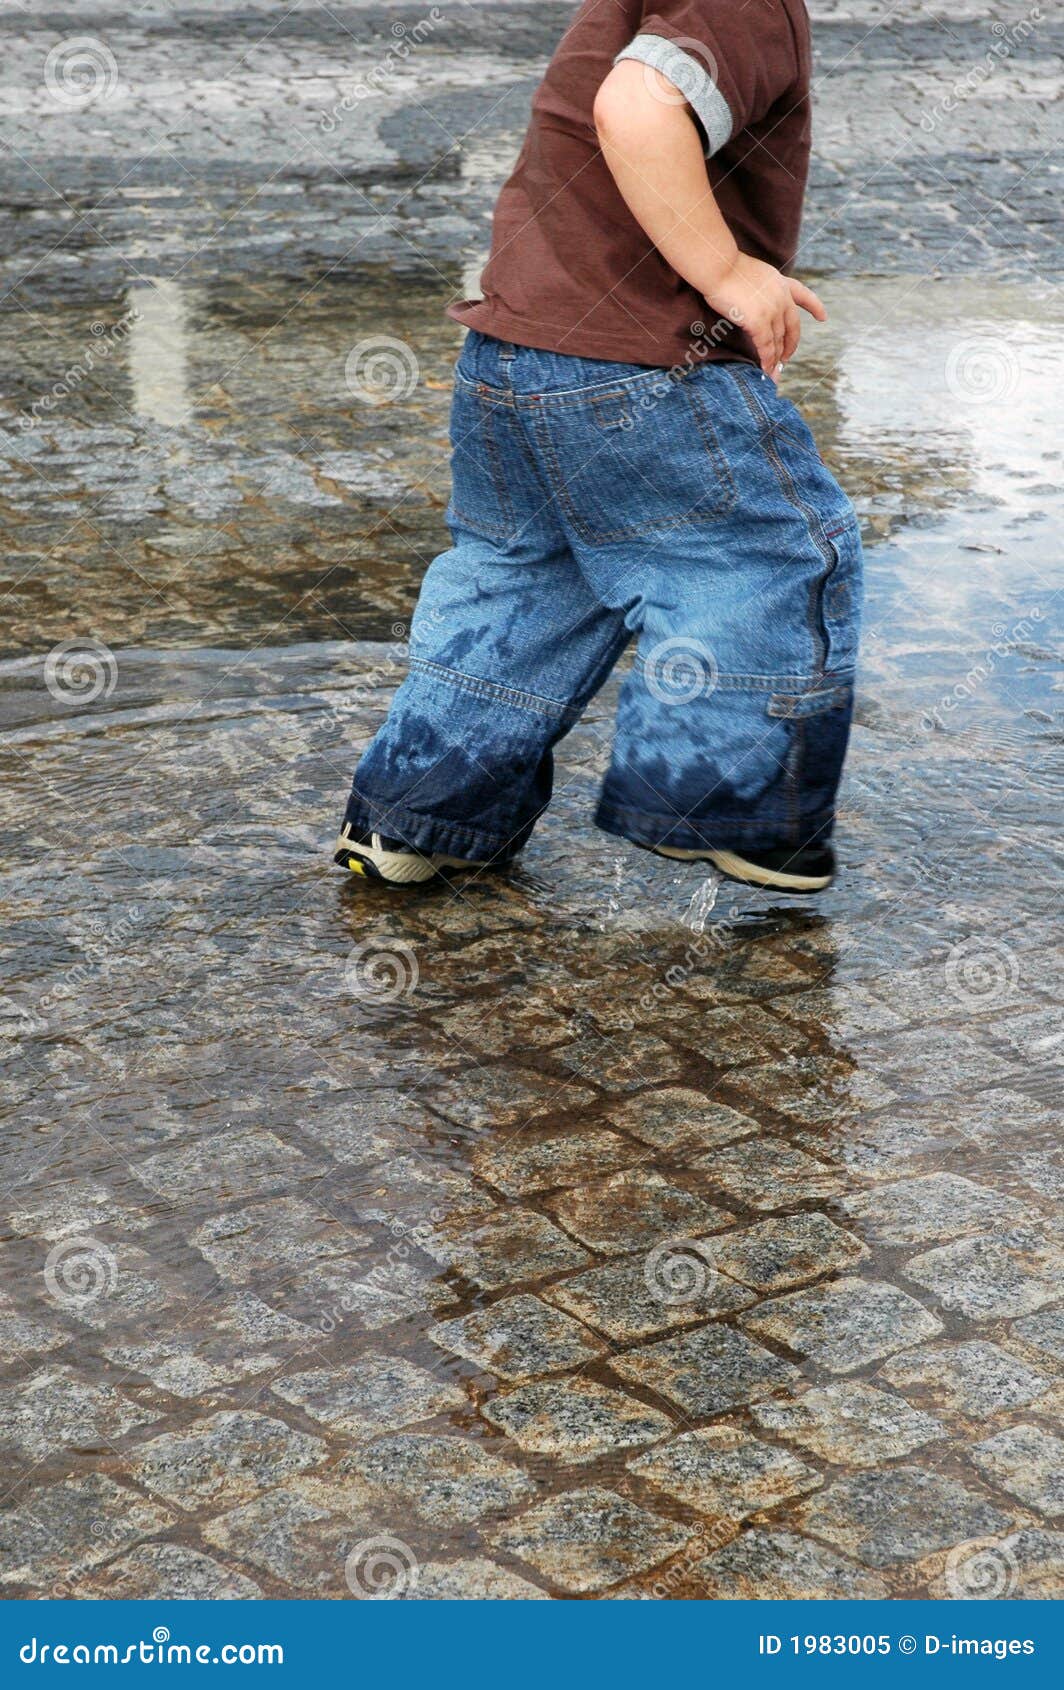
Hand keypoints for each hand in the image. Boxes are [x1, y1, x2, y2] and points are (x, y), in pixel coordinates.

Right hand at [699, 253, 825, 377]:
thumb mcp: (753, 274)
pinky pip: (766, 346)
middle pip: (792, 327)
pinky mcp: (759, 322)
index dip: (815, 307)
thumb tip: (756, 302)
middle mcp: (781, 297)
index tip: (823, 317)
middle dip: (790, 345)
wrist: (718, 265)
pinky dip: (767, 360)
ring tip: (774, 371)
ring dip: (776, 358)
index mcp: (780, 283)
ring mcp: (772, 310)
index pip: (803, 295)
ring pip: (779, 340)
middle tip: (786, 358)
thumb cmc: (725, 267)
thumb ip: (760, 289)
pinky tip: (765, 369)